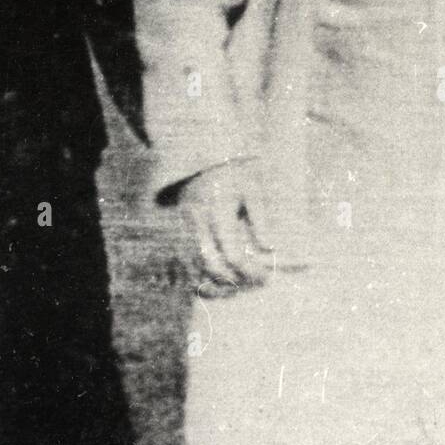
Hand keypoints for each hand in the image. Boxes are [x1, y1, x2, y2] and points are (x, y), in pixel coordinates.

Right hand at [179, 160, 275, 295]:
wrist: (203, 159)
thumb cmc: (234, 173)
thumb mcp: (252, 188)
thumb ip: (260, 217)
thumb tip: (268, 248)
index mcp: (216, 208)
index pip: (232, 254)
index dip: (250, 271)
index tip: (266, 277)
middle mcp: (196, 220)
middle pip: (212, 265)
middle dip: (235, 280)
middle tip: (254, 282)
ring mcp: (182, 226)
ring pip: (195, 268)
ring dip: (217, 283)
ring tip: (239, 285)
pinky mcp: (176, 230)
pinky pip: (184, 263)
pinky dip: (199, 278)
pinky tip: (218, 282)